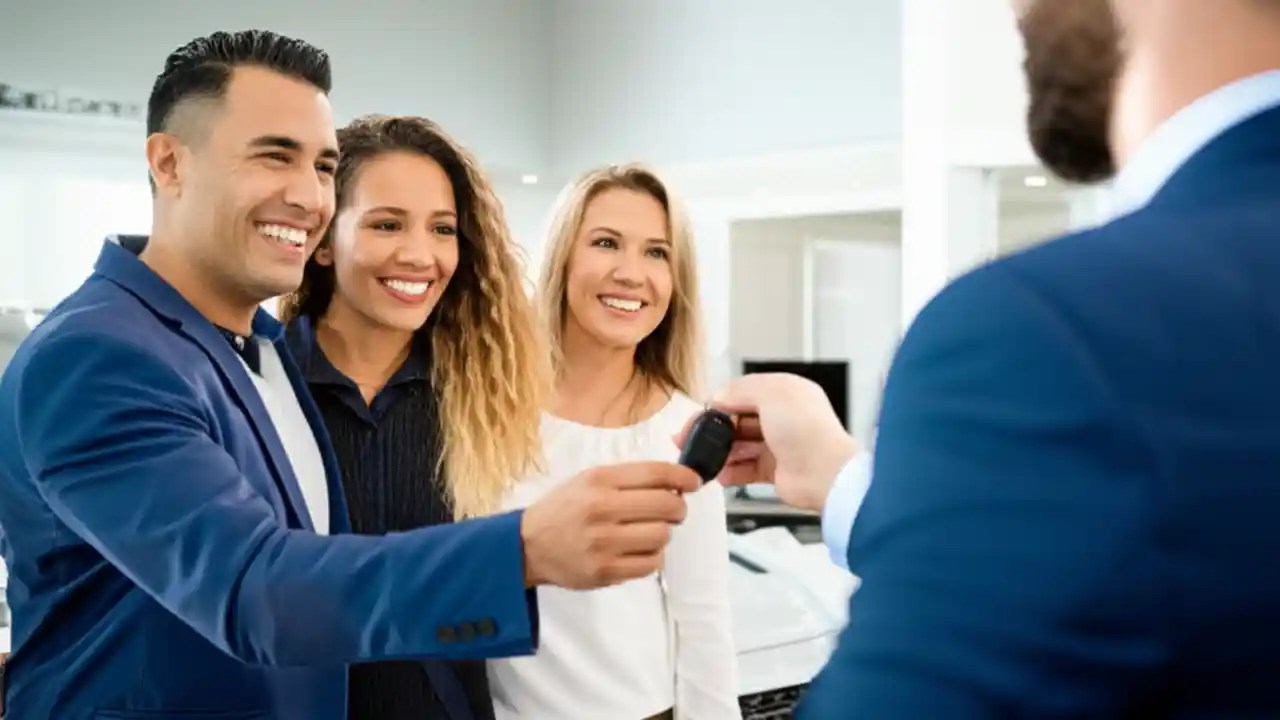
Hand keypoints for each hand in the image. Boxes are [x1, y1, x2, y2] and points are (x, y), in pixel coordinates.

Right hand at [520, 461, 699, 588]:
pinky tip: (639, 551)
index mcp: (599, 481)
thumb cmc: (564, 509)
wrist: (528, 545)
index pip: (656, 473)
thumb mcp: (588, 479)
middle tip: (672, 511)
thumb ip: (628, 478)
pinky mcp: (605, 571)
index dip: (683, 477)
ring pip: (662, 536)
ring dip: (663, 533)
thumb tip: (675, 481)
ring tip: (648, 532)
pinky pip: (651, 564)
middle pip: (667, 506)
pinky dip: (652, 557)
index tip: (693, 482)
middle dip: (678, 508)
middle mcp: (602, 509)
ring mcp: (603, 543)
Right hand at [676, 373, 856, 511]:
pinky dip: (731, 472)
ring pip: (739, 446)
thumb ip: (741, 390)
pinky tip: (720, 475)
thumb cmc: (808, 431)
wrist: (825, 475)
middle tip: (689, 438)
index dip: (720, 403)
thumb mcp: (772, 394)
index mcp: (785, 393)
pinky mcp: (776, 470)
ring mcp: (779, 444)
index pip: (743, 393)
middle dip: (712, 430)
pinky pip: (746, 469)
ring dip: (720, 452)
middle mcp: (783, 417)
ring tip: (703, 459)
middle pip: (738, 420)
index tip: (701, 413)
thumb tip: (719, 396)